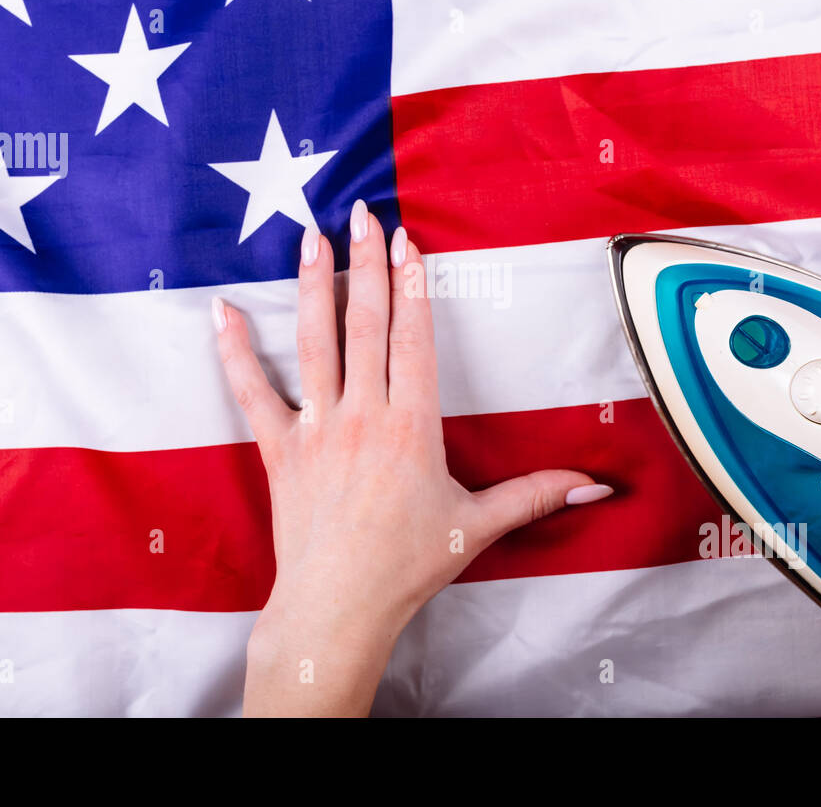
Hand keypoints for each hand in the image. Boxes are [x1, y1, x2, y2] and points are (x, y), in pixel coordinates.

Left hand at [214, 200, 611, 716]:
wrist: (337, 607)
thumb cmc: (408, 567)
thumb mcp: (479, 526)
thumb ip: (536, 495)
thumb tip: (597, 486)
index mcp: (411, 425)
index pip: (413, 338)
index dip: (412, 285)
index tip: (406, 240)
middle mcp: (362, 414)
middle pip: (365, 323)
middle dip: (366, 263)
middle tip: (361, 213)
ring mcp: (316, 428)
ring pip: (314, 342)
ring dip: (313, 285)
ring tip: (311, 237)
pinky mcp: (280, 450)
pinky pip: (252, 392)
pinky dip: (235, 350)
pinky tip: (223, 311)